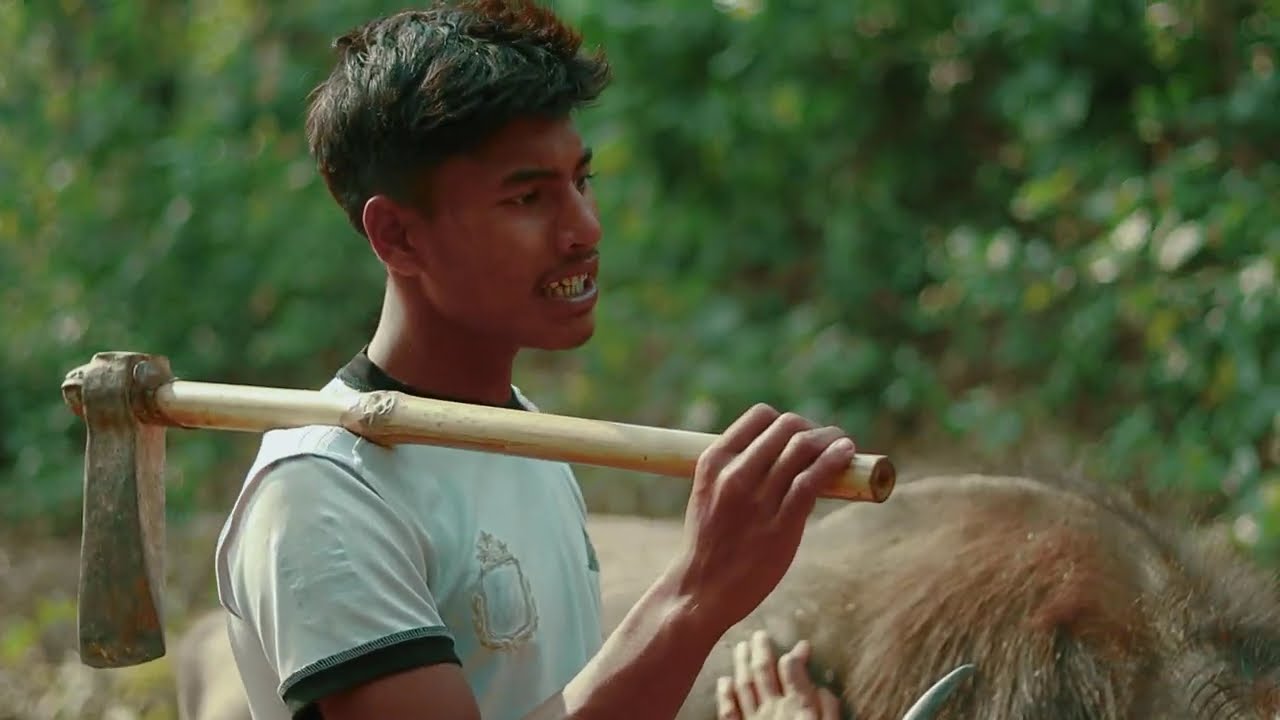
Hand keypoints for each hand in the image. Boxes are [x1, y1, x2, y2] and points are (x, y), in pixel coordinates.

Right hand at [675, 404, 855, 628]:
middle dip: (813, 428)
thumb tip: (779, 454)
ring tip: (844, 445)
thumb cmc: (710, 543)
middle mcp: (735, 474)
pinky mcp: (781, 524)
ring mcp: (758, 499)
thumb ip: (736, 471)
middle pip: (787, 427)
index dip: (786, 420)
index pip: (760, 416)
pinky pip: (812, 481)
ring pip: (803, 449)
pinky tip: (847, 454)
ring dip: (831, 440)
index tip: (800, 433)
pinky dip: (834, 461)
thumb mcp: (709, 494)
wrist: (702, 590)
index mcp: (714, 462)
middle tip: (828, 440)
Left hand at [715, 631, 840, 719]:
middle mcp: (773, 709)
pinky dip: (725, 695)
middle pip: (763, 671)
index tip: (801, 645)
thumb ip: (829, 710)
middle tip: (758, 634)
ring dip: (740, 664)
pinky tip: (723, 681)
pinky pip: (728, 713)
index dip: (796, 655)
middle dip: (761, 650)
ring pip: (743, 685)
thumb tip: (822, 686)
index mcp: (799, 707)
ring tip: (739, 647)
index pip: (793, 670)